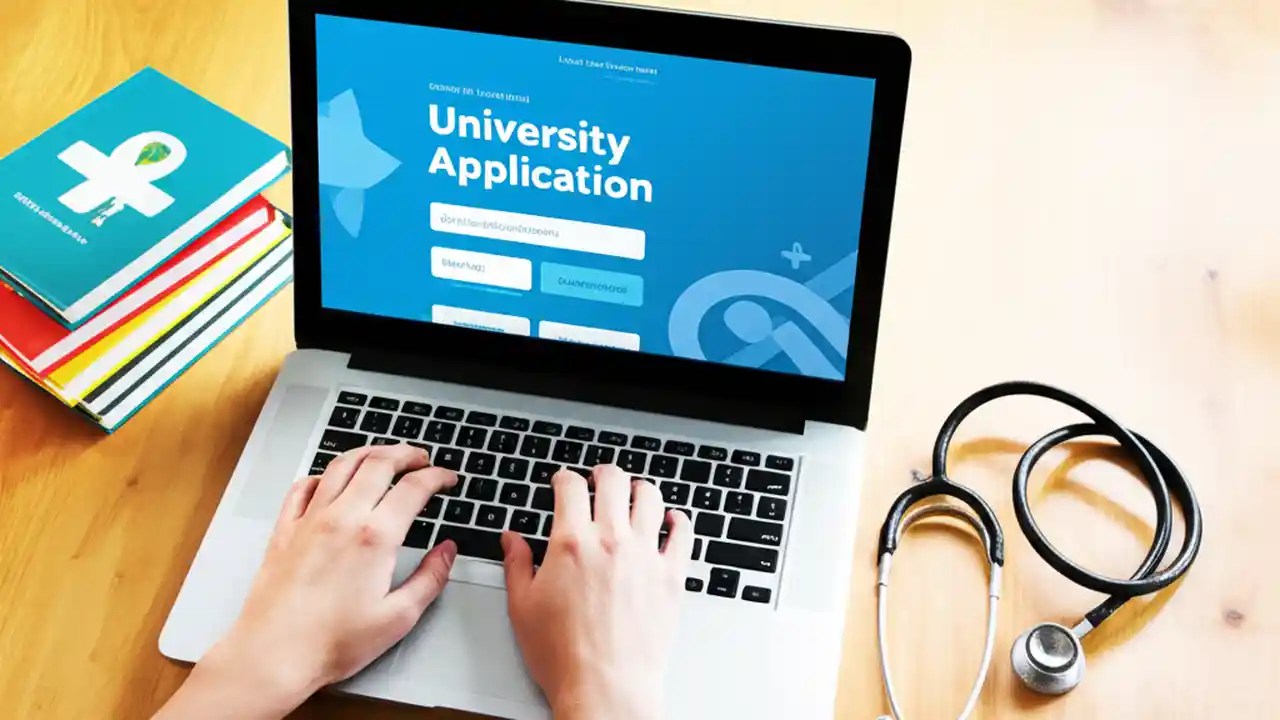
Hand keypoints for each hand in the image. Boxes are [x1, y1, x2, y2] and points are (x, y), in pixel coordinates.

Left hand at [154, 444, 458, 719]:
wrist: (272, 655)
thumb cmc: (332, 643)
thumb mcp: (398, 617)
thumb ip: (430, 578)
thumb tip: (447, 552)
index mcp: (375, 536)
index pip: (414, 487)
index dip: (437, 476)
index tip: (447, 477)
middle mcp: (342, 518)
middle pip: (378, 463)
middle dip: (406, 453)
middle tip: (420, 457)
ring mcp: (309, 520)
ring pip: (341, 465)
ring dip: (368, 452)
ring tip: (383, 454)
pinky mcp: (285, 530)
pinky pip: (303, 487)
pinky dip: (322, 475)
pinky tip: (329, 480)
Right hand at [502, 465, 692, 719]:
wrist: (605, 688)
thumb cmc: (563, 655)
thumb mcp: (523, 607)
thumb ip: (517, 564)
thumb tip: (512, 539)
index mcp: (571, 544)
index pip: (570, 486)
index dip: (563, 477)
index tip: (563, 482)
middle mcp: (610, 541)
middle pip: (613, 480)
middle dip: (603, 473)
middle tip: (599, 479)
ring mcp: (645, 556)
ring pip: (650, 497)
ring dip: (640, 489)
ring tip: (634, 494)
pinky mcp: (671, 575)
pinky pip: (683, 532)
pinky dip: (678, 519)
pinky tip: (671, 520)